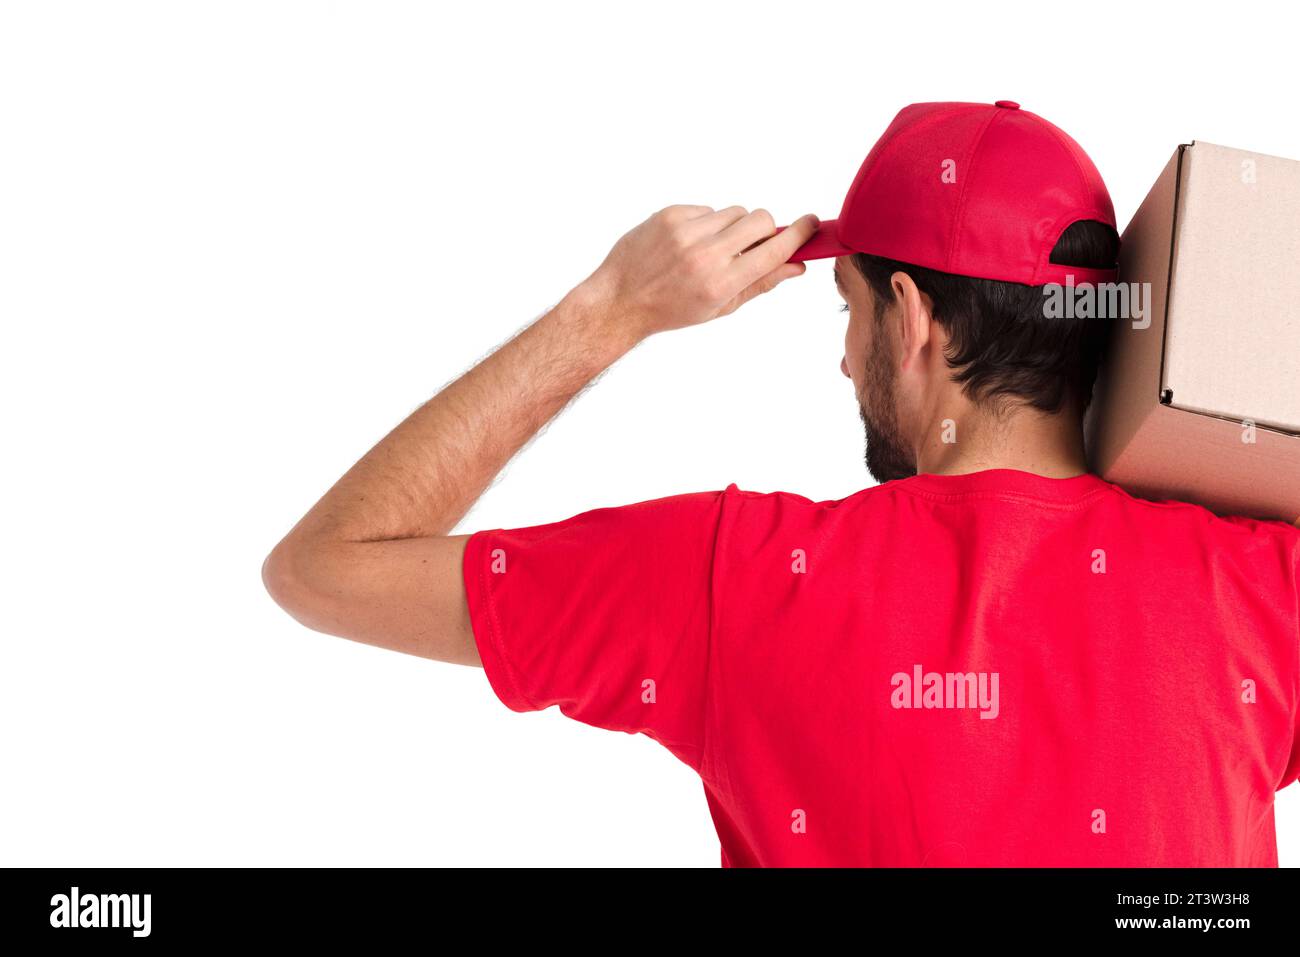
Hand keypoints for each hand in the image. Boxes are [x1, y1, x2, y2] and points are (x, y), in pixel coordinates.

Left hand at [576, 205, 819, 341]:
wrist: (620, 299)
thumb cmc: (671, 309)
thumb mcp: (720, 308)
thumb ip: (760, 284)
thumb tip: (796, 266)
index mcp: (721, 283)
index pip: (775, 250)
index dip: (799, 235)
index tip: (812, 224)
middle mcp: (705, 255)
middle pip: (761, 219)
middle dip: (766, 229)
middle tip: (754, 244)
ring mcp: (685, 232)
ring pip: (735, 211)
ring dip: (733, 226)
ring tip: (712, 248)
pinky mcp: (669, 215)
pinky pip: (706, 209)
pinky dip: (706, 223)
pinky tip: (689, 243)